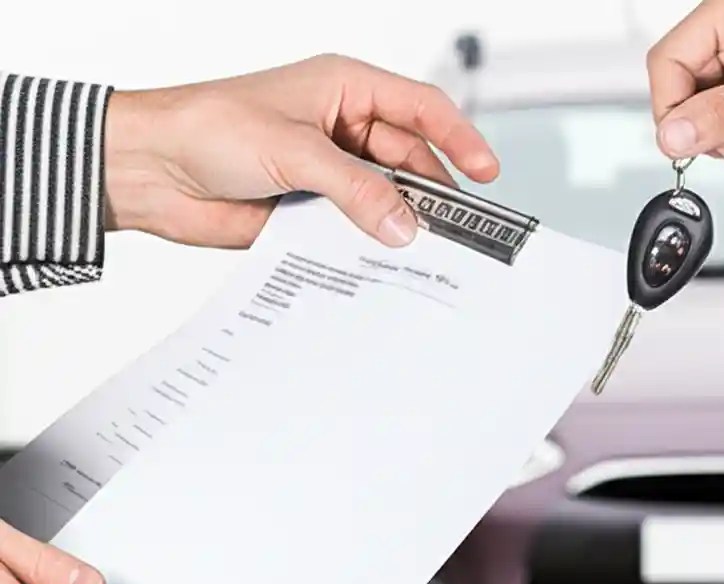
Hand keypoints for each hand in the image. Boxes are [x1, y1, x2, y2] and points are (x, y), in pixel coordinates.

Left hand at [103, 54, 499, 248]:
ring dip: (401, 223)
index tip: (485, 173)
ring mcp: (329, 171)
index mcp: (345, 90)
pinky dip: (370, 246)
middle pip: (411, 161)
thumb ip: (356, 189)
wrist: (146, 170)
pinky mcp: (311, 210)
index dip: (459, 139)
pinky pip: (356, 229)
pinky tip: (382, 262)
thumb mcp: (293, 151)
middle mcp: (343, 129)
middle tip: (458, 228)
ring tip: (425, 250)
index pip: (421, 110)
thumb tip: (404, 223)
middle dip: (434, 193)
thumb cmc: (205, 127)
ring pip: (386, 199)